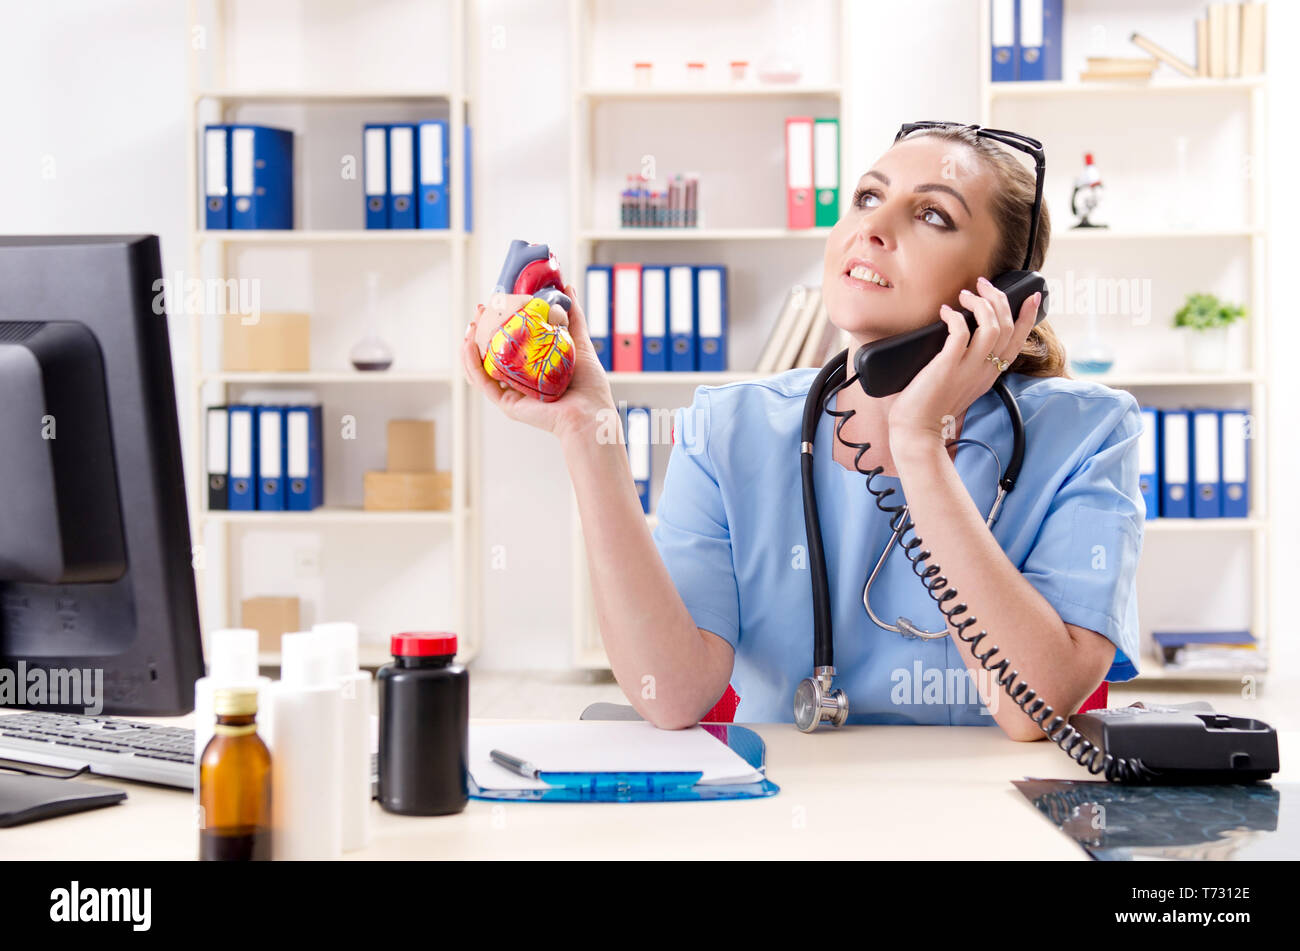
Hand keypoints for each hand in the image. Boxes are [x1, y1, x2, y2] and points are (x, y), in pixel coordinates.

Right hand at [461, 283, 615, 443]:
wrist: (592, 413)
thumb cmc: (589, 386)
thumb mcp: (580, 343)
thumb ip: (573, 318)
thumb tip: (568, 289)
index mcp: (533, 367)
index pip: (510, 343)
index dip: (499, 324)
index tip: (496, 304)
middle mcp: (520, 379)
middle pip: (491, 354)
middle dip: (481, 331)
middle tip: (481, 310)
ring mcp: (512, 392)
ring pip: (481, 367)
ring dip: (470, 345)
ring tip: (470, 324)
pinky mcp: (508, 403)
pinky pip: (483, 382)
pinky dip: (471, 363)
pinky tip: (468, 345)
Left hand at [887, 275, 1040, 455]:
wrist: (916, 432)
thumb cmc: (930, 408)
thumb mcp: (959, 385)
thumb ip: (966, 365)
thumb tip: (959, 337)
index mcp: (990, 375)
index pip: (1018, 341)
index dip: (1027, 317)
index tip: (1031, 296)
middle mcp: (984, 371)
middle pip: (1007, 327)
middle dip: (999, 299)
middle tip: (984, 284)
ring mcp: (968, 369)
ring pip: (992, 326)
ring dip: (980, 303)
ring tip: (965, 293)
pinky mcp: (947, 367)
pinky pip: (960, 333)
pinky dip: (954, 317)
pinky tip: (945, 311)